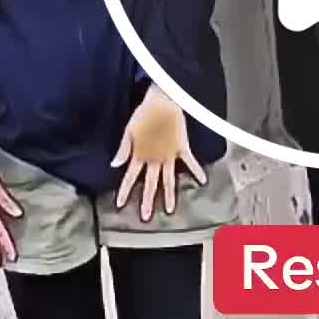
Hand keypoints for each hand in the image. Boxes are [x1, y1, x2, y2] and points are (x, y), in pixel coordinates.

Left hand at [112, 86, 204, 222]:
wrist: (162, 100)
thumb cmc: (143, 113)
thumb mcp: (128, 131)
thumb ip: (123, 150)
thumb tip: (114, 165)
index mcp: (139, 155)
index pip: (130, 178)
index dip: (125, 191)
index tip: (120, 204)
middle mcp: (155, 159)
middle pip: (151, 184)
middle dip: (147, 202)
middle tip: (146, 217)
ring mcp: (169, 155)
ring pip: (169, 179)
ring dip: (169, 195)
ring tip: (171, 210)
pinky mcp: (182, 147)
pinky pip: (190, 161)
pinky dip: (197, 171)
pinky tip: (203, 181)